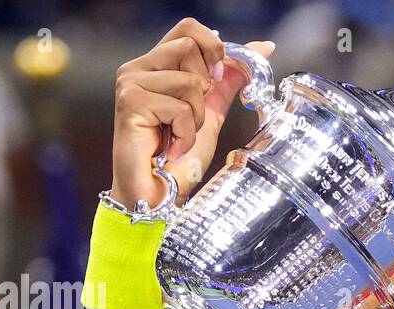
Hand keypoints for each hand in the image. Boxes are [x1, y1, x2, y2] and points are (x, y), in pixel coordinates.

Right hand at [110, 17, 274, 207]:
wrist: (157, 194)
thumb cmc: (177, 158)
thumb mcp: (211, 112)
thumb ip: (230, 79)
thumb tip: (262, 48)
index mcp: (156, 65)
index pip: (188, 28)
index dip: (212, 48)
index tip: (217, 79)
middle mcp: (138, 68)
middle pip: (190, 48)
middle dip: (204, 91)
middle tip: (188, 119)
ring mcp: (130, 83)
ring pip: (190, 81)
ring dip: (195, 118)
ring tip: (178, 137)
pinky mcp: (130, 103)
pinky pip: (180, 108)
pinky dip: (185, 134)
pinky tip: (170, 148)